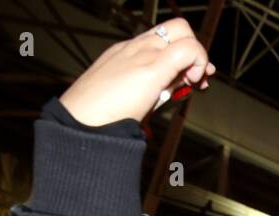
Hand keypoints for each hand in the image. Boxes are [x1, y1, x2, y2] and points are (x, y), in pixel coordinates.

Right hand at [58, 17, 216, 126]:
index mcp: (128, 51)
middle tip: (196, 77)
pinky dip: (198, 62)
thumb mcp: (132, 97)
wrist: (80, 124)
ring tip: (194, 82)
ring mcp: (143, 53)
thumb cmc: (100, 117)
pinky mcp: (150, 67)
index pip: (165, 40)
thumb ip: (155, 88)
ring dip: (198, 56)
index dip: (185, 54)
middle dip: (195, 49)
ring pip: (183, 32)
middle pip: (177, 28)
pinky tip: (192, 83)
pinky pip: (186, 49)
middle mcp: (136, 46)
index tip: (191, 78)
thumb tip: (175, 88)